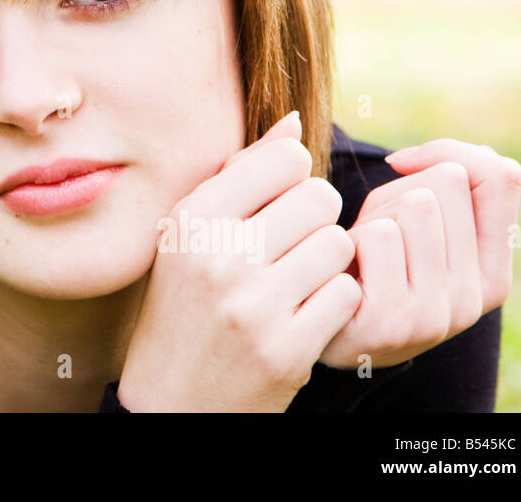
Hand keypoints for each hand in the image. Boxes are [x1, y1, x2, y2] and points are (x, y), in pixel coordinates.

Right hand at [116, 112, 361, 411]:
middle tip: (291, 245)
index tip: (276, 205)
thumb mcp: (193, 233)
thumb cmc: (188, 301)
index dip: (293, 178)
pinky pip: (346, 296)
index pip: (285, 158)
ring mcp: (253, 306)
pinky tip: (305, 313)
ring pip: (339, 246)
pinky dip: (335, 303)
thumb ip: (242, 174)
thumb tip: (295, 122)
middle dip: (316, 219)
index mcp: (192, 220)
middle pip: (320, 197)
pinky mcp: (287, 349)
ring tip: (298, 279)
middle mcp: (218, 258)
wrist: (175, 399)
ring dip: (330, 262)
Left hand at [318, 139, 520, 369]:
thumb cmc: (366, 258)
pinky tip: (344, 273)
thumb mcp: (411, 214)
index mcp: (493, 275)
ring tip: (361, 255)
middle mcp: (474, 300)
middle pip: (448, 182)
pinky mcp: (392, 323)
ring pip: (417, 204)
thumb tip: (452, 164)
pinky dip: (351, 239)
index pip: (500, 177)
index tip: (405, 168)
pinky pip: (381, 235)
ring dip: (375, 217)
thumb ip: (443, 178)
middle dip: (400, 193)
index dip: (447, 153)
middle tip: (376, 238)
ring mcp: (436, 316)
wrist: (315, 324)